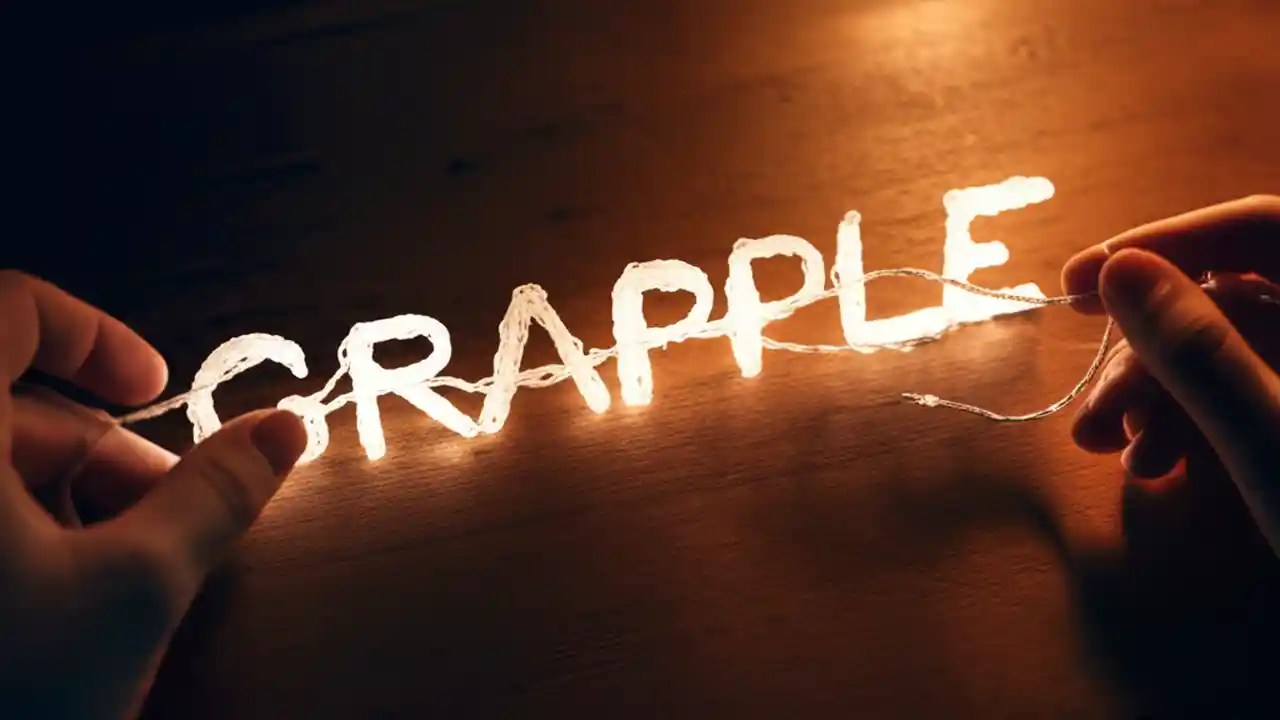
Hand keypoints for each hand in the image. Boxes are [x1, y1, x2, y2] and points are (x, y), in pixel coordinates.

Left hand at [0, 271, 305, 718]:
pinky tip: (42, 608)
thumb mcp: (133, 589)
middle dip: (101, 460)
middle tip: (158, 531)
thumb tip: (282, 428)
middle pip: (11, 407)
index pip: (11, 310)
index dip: (95, 334)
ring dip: (60, 508)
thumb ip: (215, 494)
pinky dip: (11, 539)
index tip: (149, 386)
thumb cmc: (6, 689)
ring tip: (102, 588)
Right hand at [1062, 195, 1279, 554]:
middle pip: (1234, 298)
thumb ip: (1199, 350)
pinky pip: (1244, 392)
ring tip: (1112, 453)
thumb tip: (1119, 269)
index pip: (1260, 228)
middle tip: (1092, 409)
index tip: (1077, 280)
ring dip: (1157, 397)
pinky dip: (1191, 421)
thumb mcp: (1273, 441)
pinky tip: (1154, 464)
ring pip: (1229, 352)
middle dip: (1148, 354)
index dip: (1164, 243)